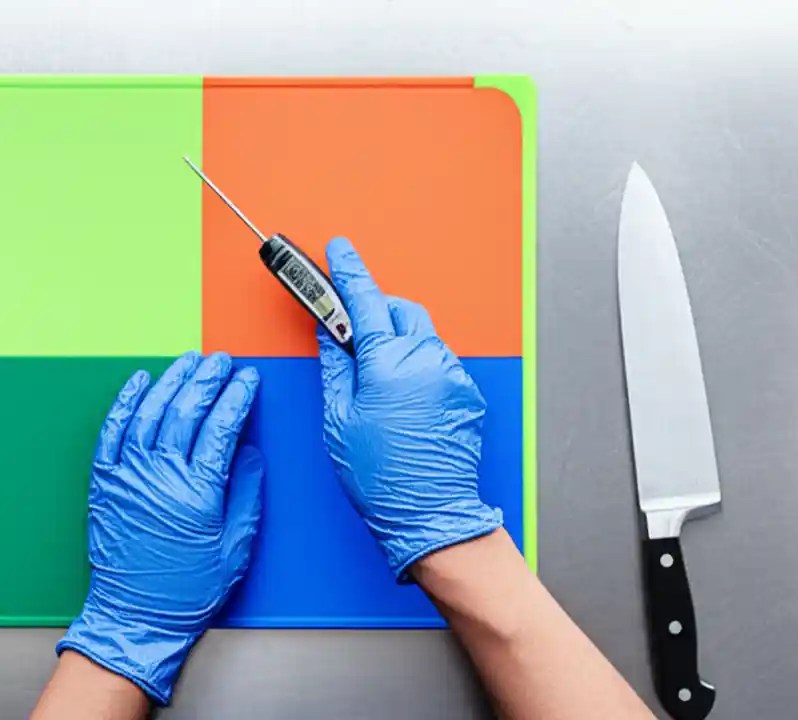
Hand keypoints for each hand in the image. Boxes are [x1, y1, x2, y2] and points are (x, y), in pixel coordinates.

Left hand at [56, 351, 262, 705]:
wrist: (135, 616)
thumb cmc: (186, 589)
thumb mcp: (235, 549)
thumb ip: (244, 496)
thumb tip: (247, 454)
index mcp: (197, 492)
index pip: (220, 427)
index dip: (236, 398)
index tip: (247, 380)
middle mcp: (160, 476)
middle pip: (185, 410)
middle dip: (207, 379)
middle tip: (221, 361)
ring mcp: (127, 475)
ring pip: (149, 412)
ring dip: (171, 381)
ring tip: (188, 361)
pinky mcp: (105, 482)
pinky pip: (113, 431)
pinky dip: (126, 402)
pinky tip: (140, 382)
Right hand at [317, 237, 501, 580]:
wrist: (431, 515)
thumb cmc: (381, 477)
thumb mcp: (339, 419)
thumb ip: (335, 366)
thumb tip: (331, 332)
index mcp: (389, 363)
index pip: (366, 300)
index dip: (348, 272)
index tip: (338, 250)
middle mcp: (427, 360)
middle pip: (399, 311)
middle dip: (376, 311)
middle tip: (351, 331)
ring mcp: (452, 375)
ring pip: (421, 337)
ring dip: (398, 343)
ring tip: (377, 379)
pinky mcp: (466, 393)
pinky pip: (437, 362)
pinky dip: (417, 366)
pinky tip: (403, 399)